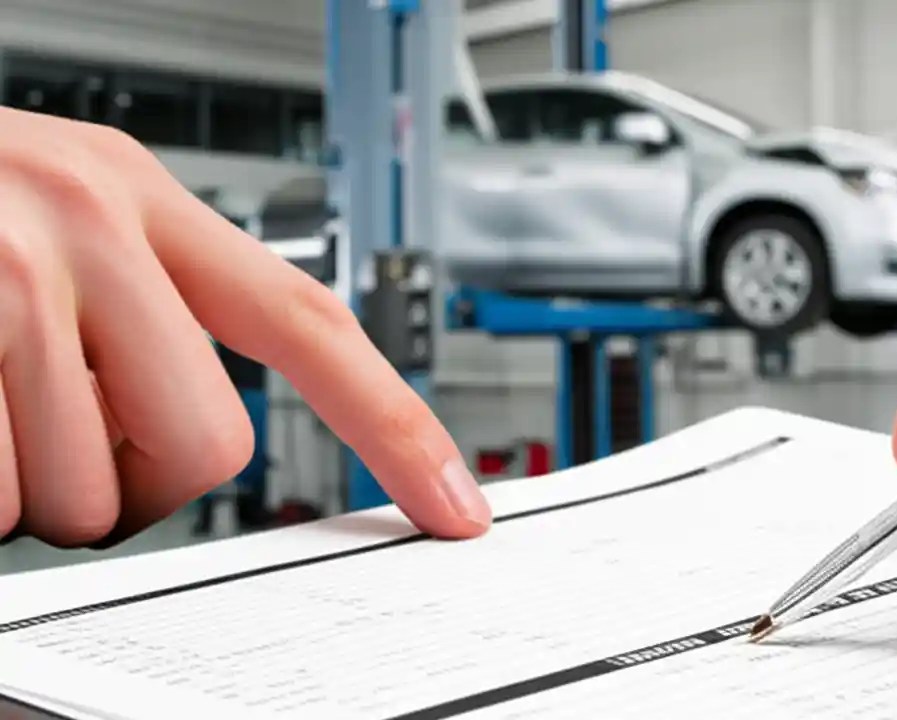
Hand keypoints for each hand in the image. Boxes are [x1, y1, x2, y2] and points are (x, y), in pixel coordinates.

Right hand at [0, 108, 489, 546]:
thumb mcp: (50, 227)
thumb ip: (142, 314)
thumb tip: (196, 441)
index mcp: (136, 195)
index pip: (307, 320)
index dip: (395, 422)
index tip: (455, 499)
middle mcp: (92, 222)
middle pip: (212, 445)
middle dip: (143, 479)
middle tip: (64, 437)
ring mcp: (15, 275)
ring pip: (93, 496)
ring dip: (38, 490)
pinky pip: (1, 504)